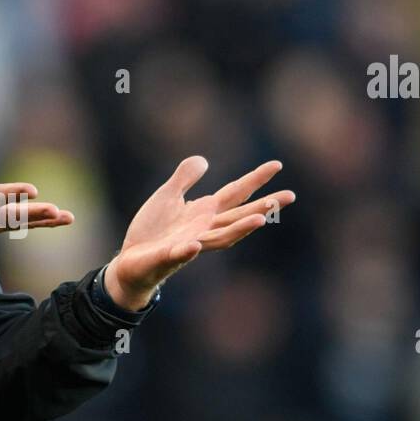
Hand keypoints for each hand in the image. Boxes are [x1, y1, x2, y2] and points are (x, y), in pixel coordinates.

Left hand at [103, 157, 295, 309]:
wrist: (130, 260)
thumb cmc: (152, 230)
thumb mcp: (167, 196)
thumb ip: (184, 178)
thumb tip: (203, 160)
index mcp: (205, 212)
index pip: (235, 193)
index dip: (256, 179)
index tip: (277, 165)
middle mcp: (204, 229)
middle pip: (239, 216)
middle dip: (264, 207)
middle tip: (290, 196)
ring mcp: (190, 244)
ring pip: (220, 238)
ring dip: (240, 229)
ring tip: (260, 220)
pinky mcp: (168, 257)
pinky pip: (180, 254)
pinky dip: (187, 251)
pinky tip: (194, 244)